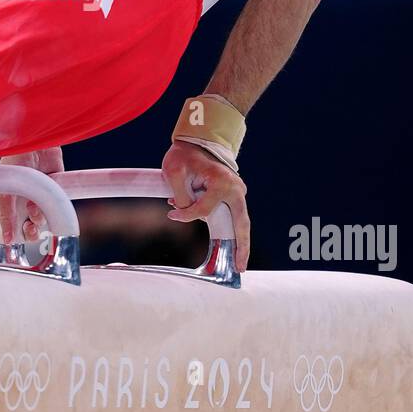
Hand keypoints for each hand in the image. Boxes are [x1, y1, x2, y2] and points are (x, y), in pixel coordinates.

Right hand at [0, 147, 64, 250]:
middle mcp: (15, 208)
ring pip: (37, 226)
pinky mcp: (48, 195)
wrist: (35, 143)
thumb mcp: (2, 193)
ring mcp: (32, 202)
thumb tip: (7, 242)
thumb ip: (5, 218)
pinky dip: (46, 210)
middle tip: (29, 231)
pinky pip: (50, 213)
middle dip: (26, 237)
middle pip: (20, 235)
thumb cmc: (11, 162)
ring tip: (35, 212)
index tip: (8, 260)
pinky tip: (41, 199)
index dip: (2, 249)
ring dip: (37, 223)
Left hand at [161, 140, 250, 271]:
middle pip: (241, 224)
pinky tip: (235, 252)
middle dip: (241, 247)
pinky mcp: (233, 196)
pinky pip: (234, 218)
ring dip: (240, 244)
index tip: (171, 213)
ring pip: (241, 223)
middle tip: (239, 269)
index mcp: (221, 182)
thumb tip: (186, 215)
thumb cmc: (183, 155)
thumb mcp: (174, 172)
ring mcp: (237, 193)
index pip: (204, 210)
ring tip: (239, 265)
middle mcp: (235, 189)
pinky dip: (234, 234)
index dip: (186, 215)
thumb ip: (181, 197)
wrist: (196, 142)